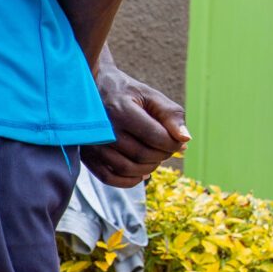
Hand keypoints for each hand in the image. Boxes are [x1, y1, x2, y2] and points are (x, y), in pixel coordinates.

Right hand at [83, 63, 187, 187]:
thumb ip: (171, 114)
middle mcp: (104, 130)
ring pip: (128, 169)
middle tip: (165, 147)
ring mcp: (93, 145)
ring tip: (154, 157)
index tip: (177, 140)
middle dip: (162, 155)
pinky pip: (109, 178)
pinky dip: (129, 180)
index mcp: (121, 111)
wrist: (89, 90)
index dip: (174, 143)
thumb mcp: (150, 95)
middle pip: (143, 155)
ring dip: (149, 167)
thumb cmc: (125, 93)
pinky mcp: (87, 155)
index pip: (157, 138)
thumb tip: (185, 140)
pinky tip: (141, 172)